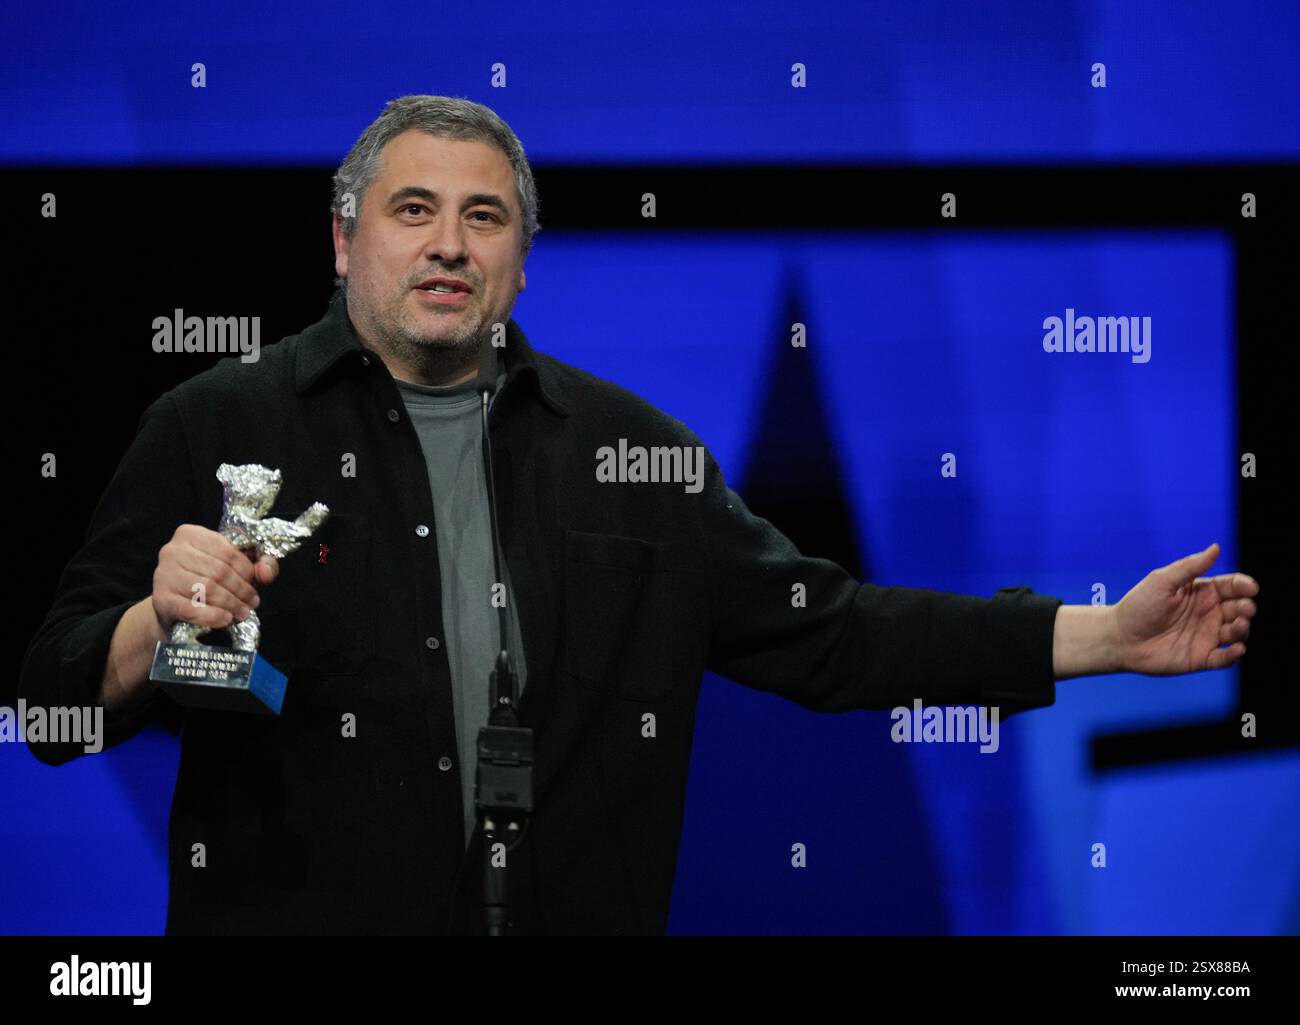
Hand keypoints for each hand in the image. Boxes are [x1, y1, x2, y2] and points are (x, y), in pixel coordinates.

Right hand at [151, 525, 277, 634]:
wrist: (171, 608)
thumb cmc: (205, 580)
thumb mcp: (233, 565)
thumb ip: (258, 563)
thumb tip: (266, 573)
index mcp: (190, 534)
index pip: (228, 551)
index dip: (247, 571)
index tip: (256, 585)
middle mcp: (172, 550)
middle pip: (218, 571)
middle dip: (241, 590)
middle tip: (251, 603)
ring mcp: (163, 574)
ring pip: (207, 589)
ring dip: (230, 604)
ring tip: (242, 613)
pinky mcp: (160, 599)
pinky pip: (192, 608)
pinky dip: (212, 616)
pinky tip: (225, 620)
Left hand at [1111, 543, 1257, 674]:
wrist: (1119, 637)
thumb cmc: (1138, 606)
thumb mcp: (1162, 581)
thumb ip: (1189, 567)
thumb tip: (1216, 548)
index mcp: (1201, 592)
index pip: (1232, 586)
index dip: (1244, 586)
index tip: (1250, 588)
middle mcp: (1208, 613)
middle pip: (1239, 608)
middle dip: (1246, 607)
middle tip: (1244, 607)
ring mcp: (1206, 636)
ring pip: (1236, 632)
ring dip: (1243, 628)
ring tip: (1237, 623)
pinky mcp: (1201, 658)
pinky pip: (1225, 658)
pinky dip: (1234, 655)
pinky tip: (1237, 648)